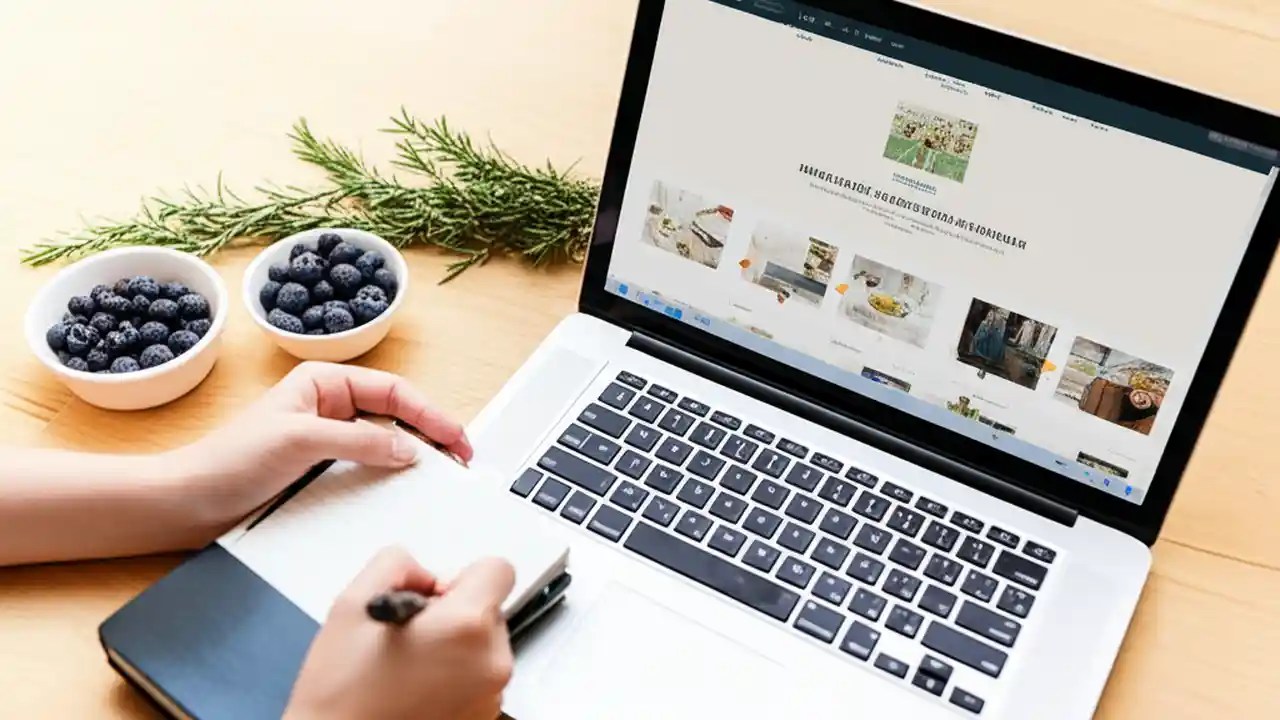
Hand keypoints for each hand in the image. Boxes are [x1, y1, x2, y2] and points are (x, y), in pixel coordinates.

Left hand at [172, 361, 472, 529]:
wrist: (187, 502)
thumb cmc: (229, 461)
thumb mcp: (300, 441)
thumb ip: (359, 441)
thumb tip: (408, 448)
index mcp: (324, 383)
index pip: (393, 392)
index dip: (431, 414)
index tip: (456, 439)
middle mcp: (329, 406)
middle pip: (396, 414)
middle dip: (431, 432)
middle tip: (462, 458)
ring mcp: (326, 439)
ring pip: (385, 442)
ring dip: (415, 455)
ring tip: (443, 473)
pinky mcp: (320, 470)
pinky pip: (367, 468)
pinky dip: (392, 476)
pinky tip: (405, 489)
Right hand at [285, 547, 515, 719]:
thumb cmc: (341, 695)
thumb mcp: (352, 604)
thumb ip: (397, 565)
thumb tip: (423, 574)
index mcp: (467, 626)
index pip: (498, 569)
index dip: (461, 578)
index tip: (434, 599)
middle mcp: (491, 662)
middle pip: (490, 610)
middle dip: (454, 615)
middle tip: (410, 637)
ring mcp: (492, 696)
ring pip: (484, 647)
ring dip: (456, 649)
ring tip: (408, 669)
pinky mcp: (483, 718)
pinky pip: (479, 680)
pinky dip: (455, 679)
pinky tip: (416, 691)